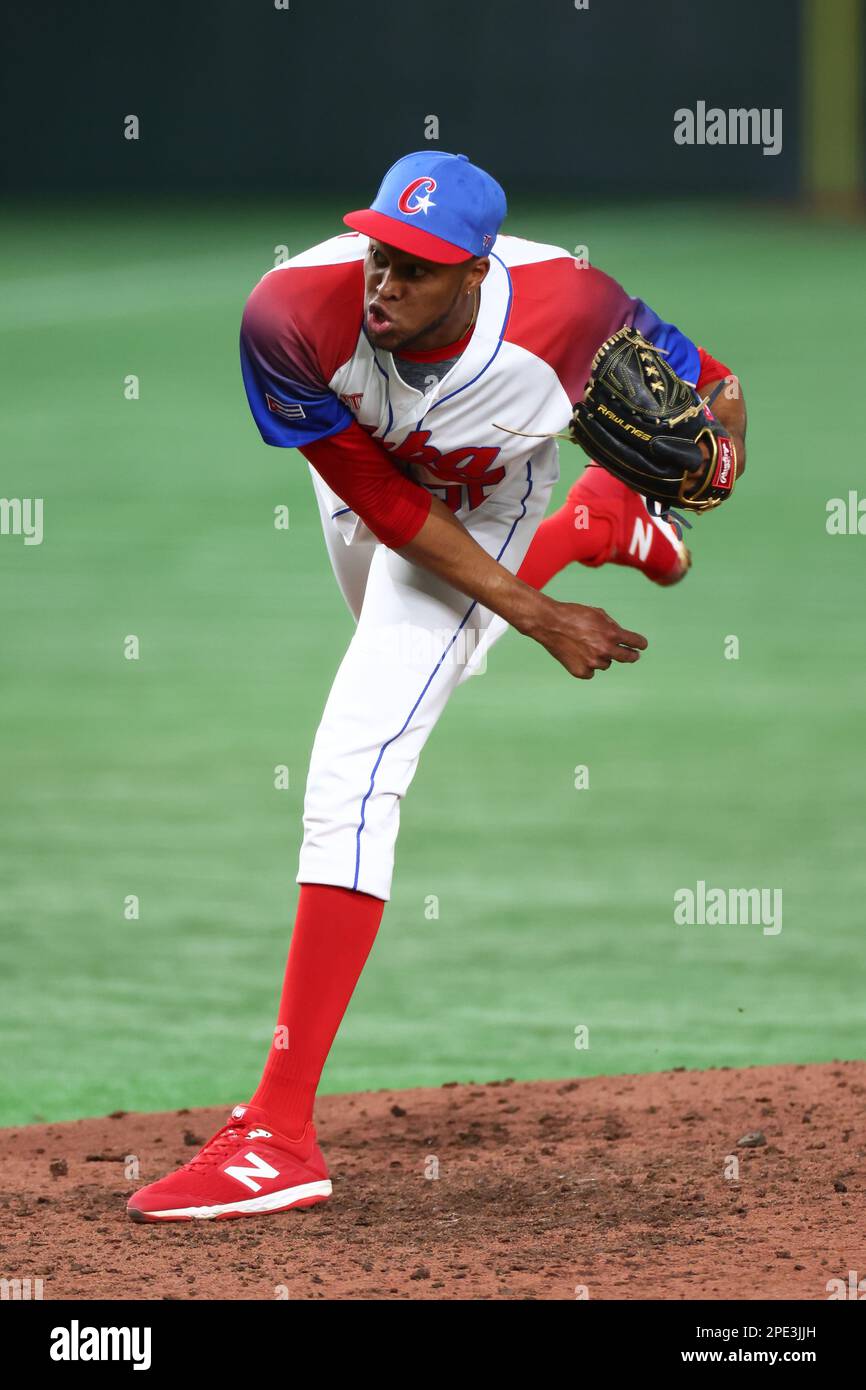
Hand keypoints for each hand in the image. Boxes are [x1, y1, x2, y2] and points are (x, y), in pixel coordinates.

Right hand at [522, 594, 647, 678]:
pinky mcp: (581, 672)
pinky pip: (591, 672)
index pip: (635, 642)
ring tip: (587, 646)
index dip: (640, 644)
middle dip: (632, 656)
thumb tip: (623, 638)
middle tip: (633, 656)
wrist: (549, 623)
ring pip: (606, 664)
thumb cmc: (573, 614)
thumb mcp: (598, 613)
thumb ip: (612, 626)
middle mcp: (605, 650)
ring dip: (601, 657)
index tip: (642, 646)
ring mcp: (593, 663)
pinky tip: (578, 655)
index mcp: (612, 634)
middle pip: (628, 658)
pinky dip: (588, 666)